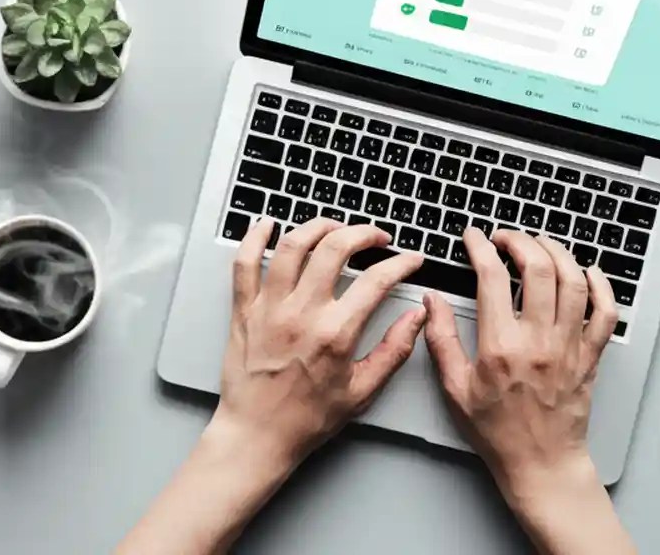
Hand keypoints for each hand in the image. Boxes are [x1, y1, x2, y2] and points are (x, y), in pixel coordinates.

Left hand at [212, 217, 427, 467]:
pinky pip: (243, 263)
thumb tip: (416, 319)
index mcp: (335, 333)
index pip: (376, 280)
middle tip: (376, 237)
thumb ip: (394, 350)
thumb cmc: (306, 419)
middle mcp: (301, 313)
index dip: (401, 263)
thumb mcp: (362, 390)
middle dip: (363, 233)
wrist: (257, 435)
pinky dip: (253, 237)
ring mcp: (269, 308)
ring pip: (292, 245)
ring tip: (334, 226)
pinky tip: (267, 224)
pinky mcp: (244, 310)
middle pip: (334, 248)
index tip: (410, 260)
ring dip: (317, 226)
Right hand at [423, 228, 618, 496]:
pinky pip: (605, 312)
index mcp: (500, 346)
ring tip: (541, 244)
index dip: (480, 247)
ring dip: (558, 253)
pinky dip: (601, 286)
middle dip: (520, 241)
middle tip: (507, 237)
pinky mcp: (589, 356)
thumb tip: (432, 301)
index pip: (491, 278)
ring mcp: (569, 346)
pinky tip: (587, 272)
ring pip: (574, 281)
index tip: (474, 238)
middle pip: (538, 268)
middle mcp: (538, 341)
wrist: (540, 462)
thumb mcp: (455, 388)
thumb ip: (442, 340)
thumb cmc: (498, 431)